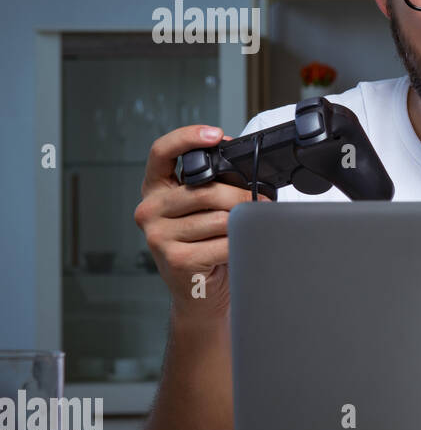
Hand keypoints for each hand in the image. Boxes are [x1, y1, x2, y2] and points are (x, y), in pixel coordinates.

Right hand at [134, 124, 252, 315]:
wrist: (199, 294)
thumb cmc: (204, 248)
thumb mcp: (203, 210)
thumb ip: (212, 186)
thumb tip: (242, 165)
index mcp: (156, 190)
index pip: (161, 152)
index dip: (188, 137)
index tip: (215, 135)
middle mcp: (149, 210)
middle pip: (205, 190)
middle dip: (242, 196)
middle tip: (262, 203)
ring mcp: (158, 236)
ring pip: (218, 218)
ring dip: (243, 223)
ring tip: (249, 229)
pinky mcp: (176, 260)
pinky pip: (223, 243)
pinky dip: (240, 244)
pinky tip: (239, 248)